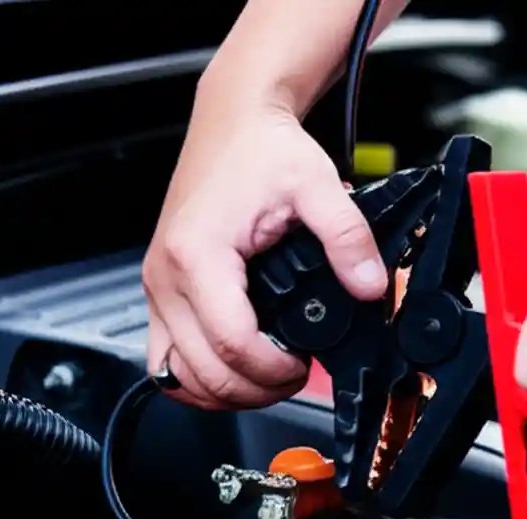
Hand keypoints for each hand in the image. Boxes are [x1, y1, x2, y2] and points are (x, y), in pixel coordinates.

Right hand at [143, 102, 386, 409]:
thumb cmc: (260, 148)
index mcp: (199, 254)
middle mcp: (166, 276)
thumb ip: (348, 237)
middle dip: (253, 389)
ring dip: (222, 390)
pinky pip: (165, 356)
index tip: (303, 367)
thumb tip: (369, 286)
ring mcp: (157, 286)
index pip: (231, 343)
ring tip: (266, 377)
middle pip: (201, 372)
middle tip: (293, 377)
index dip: (272, 370)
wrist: (232, 120)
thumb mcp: (317, 185)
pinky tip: (233, 367)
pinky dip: (197, 375)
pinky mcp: (160, 289)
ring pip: (174, 375)